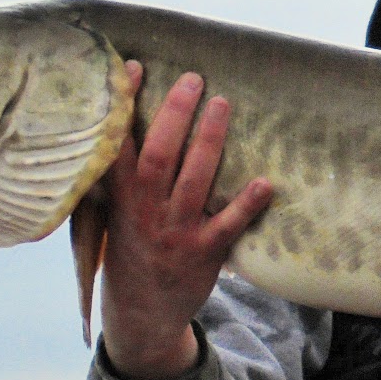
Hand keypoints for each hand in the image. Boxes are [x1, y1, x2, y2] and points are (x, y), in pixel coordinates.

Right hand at [99, 62, 272, 379]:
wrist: (141, 312)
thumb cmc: (131, 247)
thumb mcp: (115, 210)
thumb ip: (125, 171)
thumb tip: (134, 114)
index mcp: (120, 197)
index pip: (117, 144)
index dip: (123, 106)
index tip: (133, 67)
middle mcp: (145, 211)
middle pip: (159, 155)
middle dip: (175, 114)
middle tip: (194, 78)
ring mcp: (175, 232)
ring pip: (193, 181)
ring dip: (209, 141)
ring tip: (222, 104)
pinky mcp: (205, 253)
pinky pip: (227, 226)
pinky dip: (246, 204)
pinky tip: (265, 182)